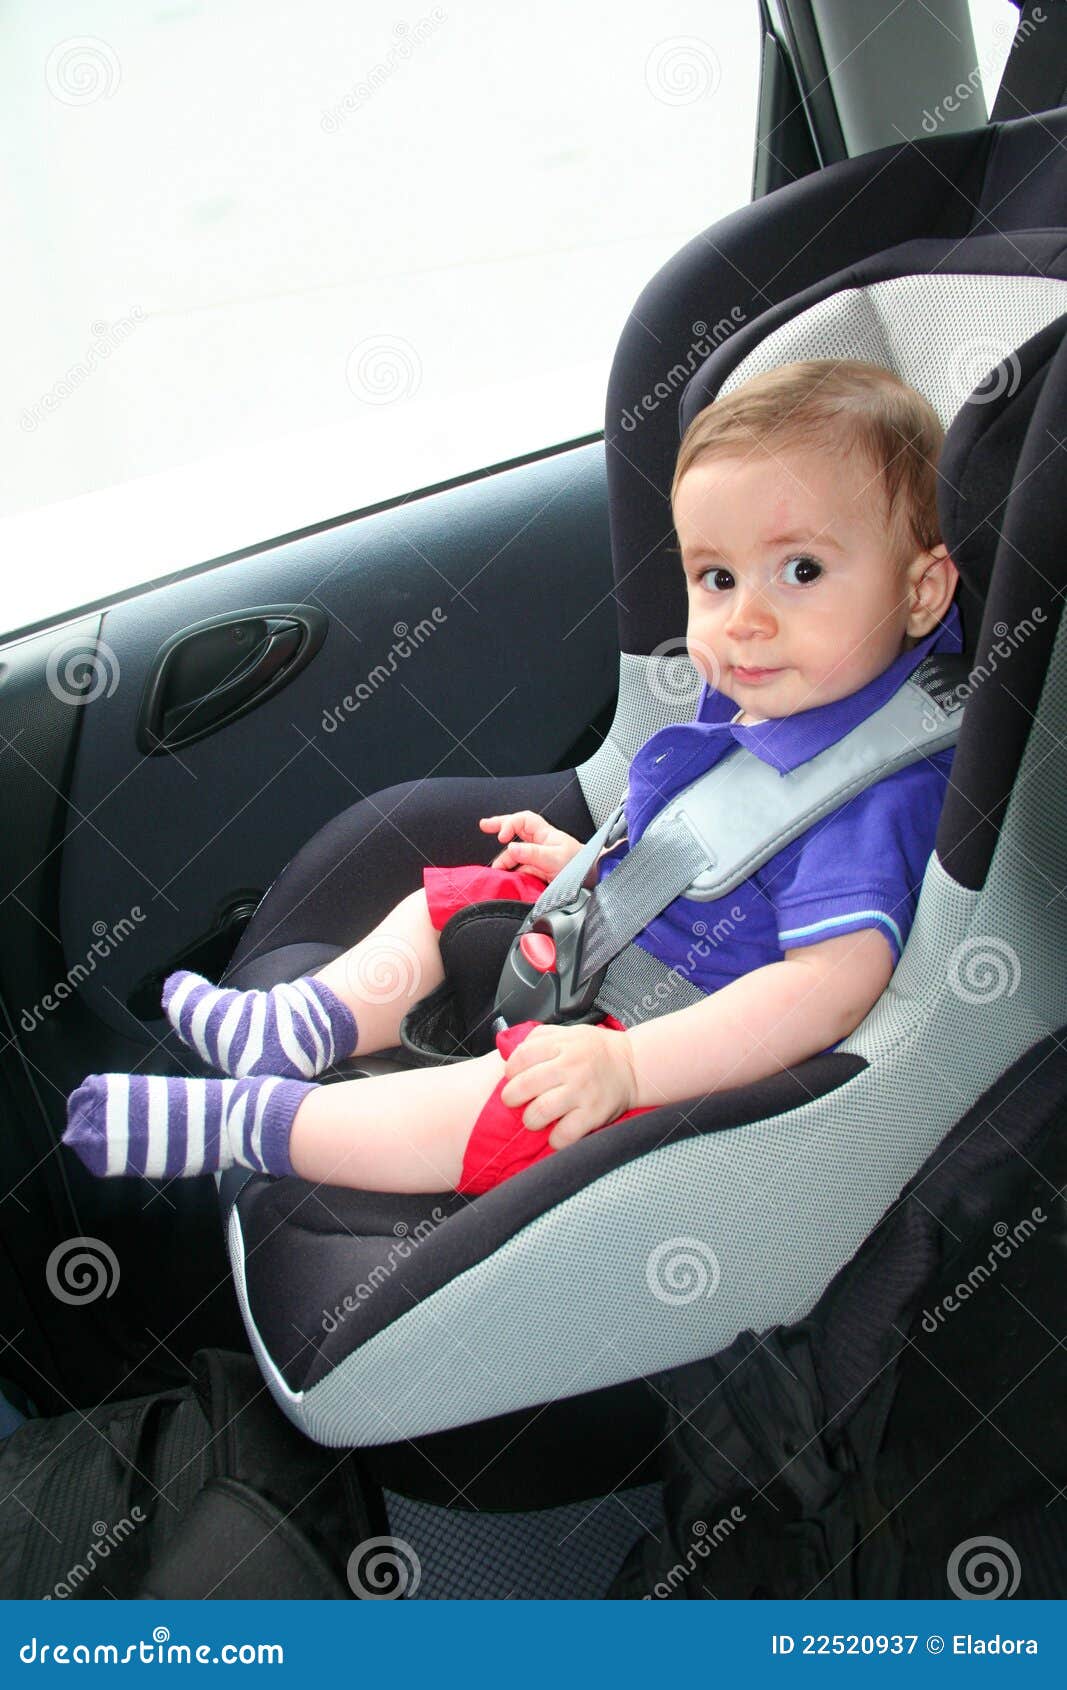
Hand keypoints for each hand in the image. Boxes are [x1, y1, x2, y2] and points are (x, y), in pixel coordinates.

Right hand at [479, 810, 583, 882]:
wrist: (593, 880)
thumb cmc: (580, 865)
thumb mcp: (555, 857)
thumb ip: (532, 853)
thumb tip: (510, 848)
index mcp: (545, 834)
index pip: (522, 820)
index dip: (509, 824)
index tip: (502, 837)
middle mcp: (540, 843)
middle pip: (516, 829)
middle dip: (500, 825)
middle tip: (484, 825)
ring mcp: (538, 858)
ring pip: (516, 853)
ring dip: (504, 858)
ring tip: (496, 869)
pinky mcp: (538, 873)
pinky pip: (520, 869)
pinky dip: (511, 873)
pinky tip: (506, 878)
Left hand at [499, 1022, 638, 1149]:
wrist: (633, 1065)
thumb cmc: (596, 1050)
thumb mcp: (569, 1032)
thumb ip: (540, 1037)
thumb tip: (510, 1052)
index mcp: (563, 1044)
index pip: (521, 1057)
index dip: (510, 1070)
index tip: (513, 1077)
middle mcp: (572, 1067)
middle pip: (525, 1085)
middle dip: (512, 1097)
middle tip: (515, 1101)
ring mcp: (583, 1092)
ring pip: (540, 1111)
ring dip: (530, 1119)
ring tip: (534, 1118)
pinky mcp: (594, 1114)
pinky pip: (564, 1134)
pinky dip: (555, 1139)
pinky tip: (555, 1133)